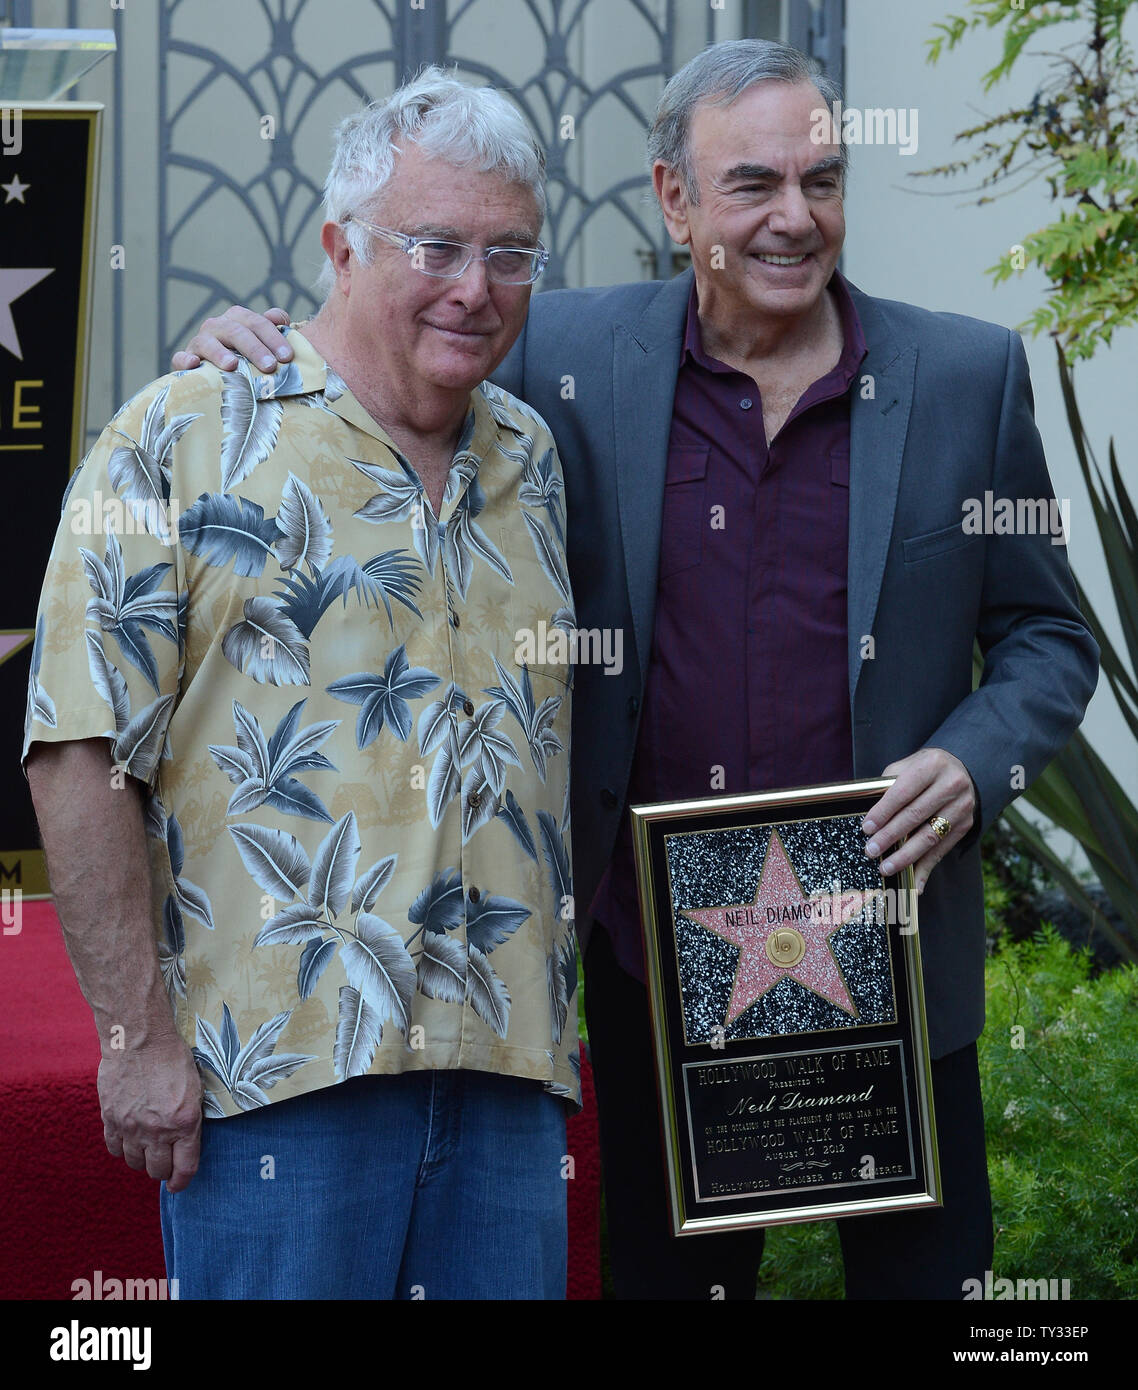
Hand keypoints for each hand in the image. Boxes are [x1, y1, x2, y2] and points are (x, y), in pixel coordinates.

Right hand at [98, 1031, 202, 1192]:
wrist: (139, 1039)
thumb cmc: (173, 1058)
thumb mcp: (194, 1088)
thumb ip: (190, 1119)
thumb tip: (185, 1141)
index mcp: (185, 1122)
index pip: (185, 1168)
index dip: (181, 1181)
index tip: (178, 1185)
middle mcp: (158, 1130)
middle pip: (157, 1170)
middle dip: (163, 1169)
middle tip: (164, 1162)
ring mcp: (132, 1127)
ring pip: (135, 1162)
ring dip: (142, 1159)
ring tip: (147, 1147)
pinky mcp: (111, 1119)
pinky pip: (114, 1148)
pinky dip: (122, 1148)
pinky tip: (128, 1138)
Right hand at [171, 304, 292, 373]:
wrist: (213, 374)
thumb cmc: (244, 358)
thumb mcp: (259, 342)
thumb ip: (270, 329)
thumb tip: (281, 319)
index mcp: (238, 320)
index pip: (257, 323)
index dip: (273, 337)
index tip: (288, 357)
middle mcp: (218, 326)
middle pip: (236, 331)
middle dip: (254, 348)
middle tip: (270, 366)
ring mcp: (200, 342)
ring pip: (208, 342)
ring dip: (220, 353)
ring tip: (233, 365)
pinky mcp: (185, 360)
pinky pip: (181, 358)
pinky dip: (185, 359)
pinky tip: (194, 364)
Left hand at [862, 747, 975, 893]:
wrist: (962, 769)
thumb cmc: (924, 770)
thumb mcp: (906, 767)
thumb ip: (888, 786)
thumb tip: (869, 817)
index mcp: (932, 765)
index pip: (903, 792)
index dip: (884, 811)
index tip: (867, 828)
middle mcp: (951, 785)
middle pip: (916, 815)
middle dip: (891, 836)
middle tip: (871, 850)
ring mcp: (961, 806)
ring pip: (930, 836)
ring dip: (906, 856)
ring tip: (886, 867)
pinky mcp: (966, 825)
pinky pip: (942, 850)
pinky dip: (927, 868)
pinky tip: (915, 884)